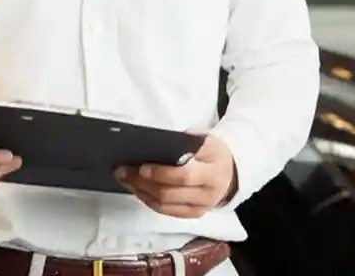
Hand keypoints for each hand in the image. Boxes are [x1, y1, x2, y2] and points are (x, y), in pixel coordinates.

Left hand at [115, 135, 236, 218]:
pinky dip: (148, 200)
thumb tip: (163, 140)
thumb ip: (189, 141)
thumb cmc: (212, 153)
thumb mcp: (207, 139)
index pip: (185, 174)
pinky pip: (166, 211)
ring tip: (124, 178)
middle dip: (142, 181)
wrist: (231, 173)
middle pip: (170, 191)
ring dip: (141, 191)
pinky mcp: (195, 214)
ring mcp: (202, 205)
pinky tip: (137, 189)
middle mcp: (210, 189)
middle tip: (123, 170)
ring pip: (165, 203)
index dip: (161, 173)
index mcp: (214, 166)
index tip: (141, 165)